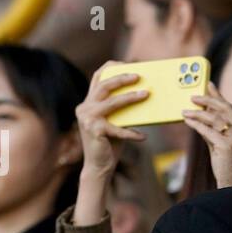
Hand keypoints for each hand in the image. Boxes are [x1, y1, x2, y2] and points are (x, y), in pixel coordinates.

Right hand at [73, 64, 148, 225]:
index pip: (97, 77)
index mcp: (88, 102)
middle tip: (139, 76)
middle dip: (122, 78)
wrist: (98, 167)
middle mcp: (84, 107)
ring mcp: (87, 119)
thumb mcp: (115, 121)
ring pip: (111, 102)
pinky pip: (118, 128)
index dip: (112, 67)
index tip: (129, 65)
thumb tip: (144, 93)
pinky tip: (143, 137)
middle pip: (104, 85)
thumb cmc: (110, 143)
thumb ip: (121, 109)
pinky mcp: (94, 131)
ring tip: (146, 95)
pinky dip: (132, 133)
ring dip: (130, 98)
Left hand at [182, 82, 231, 187]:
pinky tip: (187, 120)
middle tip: (193, 96)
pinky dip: (196, 124)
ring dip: (198, 112)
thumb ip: (216, 132)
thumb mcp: (223, 146)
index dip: (219, 95)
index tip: (209, 84)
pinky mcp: (227, 147)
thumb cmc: (230, 169)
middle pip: (224, 108)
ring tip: (184, 110)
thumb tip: (201, 118)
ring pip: (215, 119)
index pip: (231, 108)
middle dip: (208, 99)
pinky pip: (208, 131)